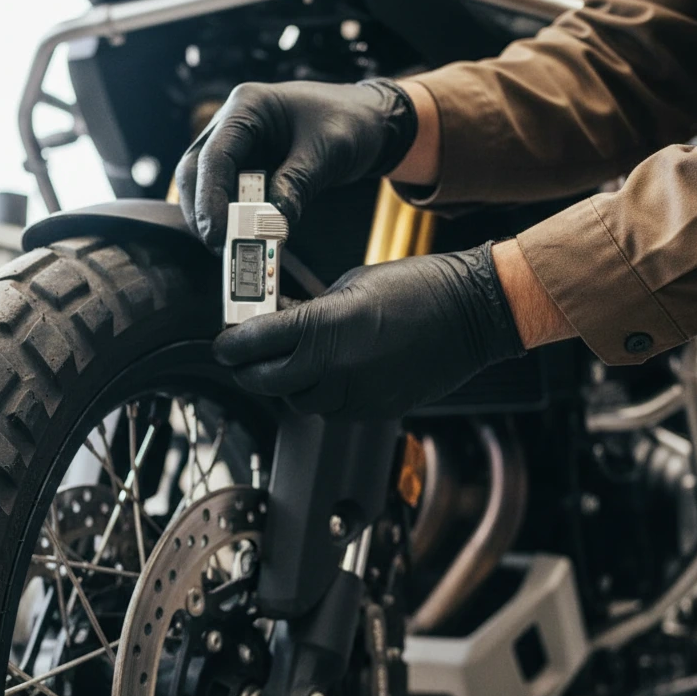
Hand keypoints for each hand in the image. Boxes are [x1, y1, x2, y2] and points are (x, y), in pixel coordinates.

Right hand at [175, 79, 417, 249]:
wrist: (366, 123)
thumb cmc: (349, 124)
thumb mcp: (328, 151)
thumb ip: (297, 184)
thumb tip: (270, 224)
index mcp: (248, 105)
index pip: (215, 154)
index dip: (210, 197)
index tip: (218, 233)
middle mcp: (232, 123)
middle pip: (195, 171)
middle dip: (202, 211)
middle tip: (219, 247)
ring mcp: (234, 146)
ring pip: (202, 186)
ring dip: (210, 218)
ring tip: (231, 248)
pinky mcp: (241, 167)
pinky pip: (222, 195)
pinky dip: (227, 218)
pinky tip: (241, 238)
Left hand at [213, 242, 524, 417]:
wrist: (474, 314)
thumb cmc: (417, 288)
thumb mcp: (349, 285)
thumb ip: (309, 309)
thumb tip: (278, 321)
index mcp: (325, 325)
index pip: (256, 343)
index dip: (231, 346)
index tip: (222, 346)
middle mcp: (336, 366)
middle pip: (267, 381)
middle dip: (249, 371)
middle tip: (242, 359)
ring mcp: (357, 393)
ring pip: (299, 402)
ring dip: (286, 386)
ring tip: (290, 364)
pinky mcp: (376, 408)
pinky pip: (332, 410)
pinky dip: (321, 395)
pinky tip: (327, 375)